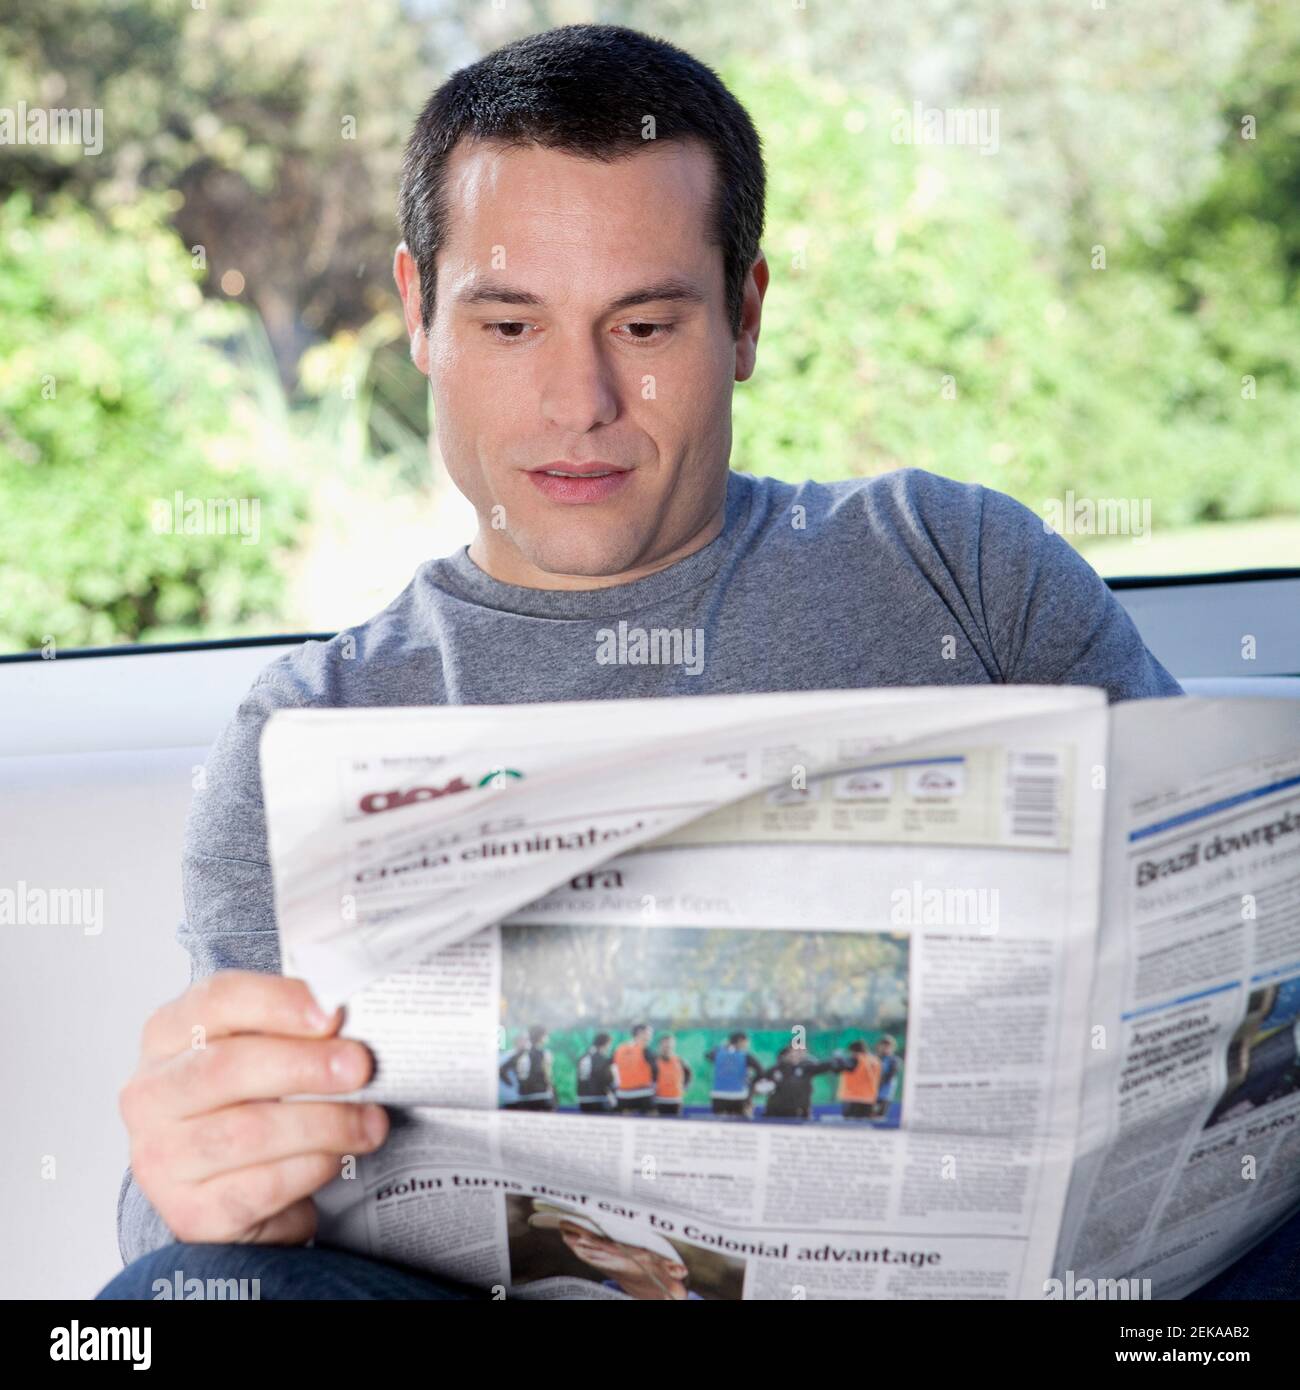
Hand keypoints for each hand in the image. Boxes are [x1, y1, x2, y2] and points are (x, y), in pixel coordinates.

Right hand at [120, 970, 387, 1244]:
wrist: (241, 1185)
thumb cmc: (257, 1098)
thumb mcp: (267, 1047)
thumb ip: (295, 1026)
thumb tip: (344, 1018)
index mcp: (168, 1034)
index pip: (215, 1001)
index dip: (277, 1002)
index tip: (332, 1014)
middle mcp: (151, 1095)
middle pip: (226, 1067)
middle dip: (304, 1065)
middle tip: (361, 1067)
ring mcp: (161, 1158)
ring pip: (248, 1132)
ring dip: (324, 1123)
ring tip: (371, 1121)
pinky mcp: (190, 1212)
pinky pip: (261, 1186)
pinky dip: (312, 1167)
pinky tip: (339, 1157)